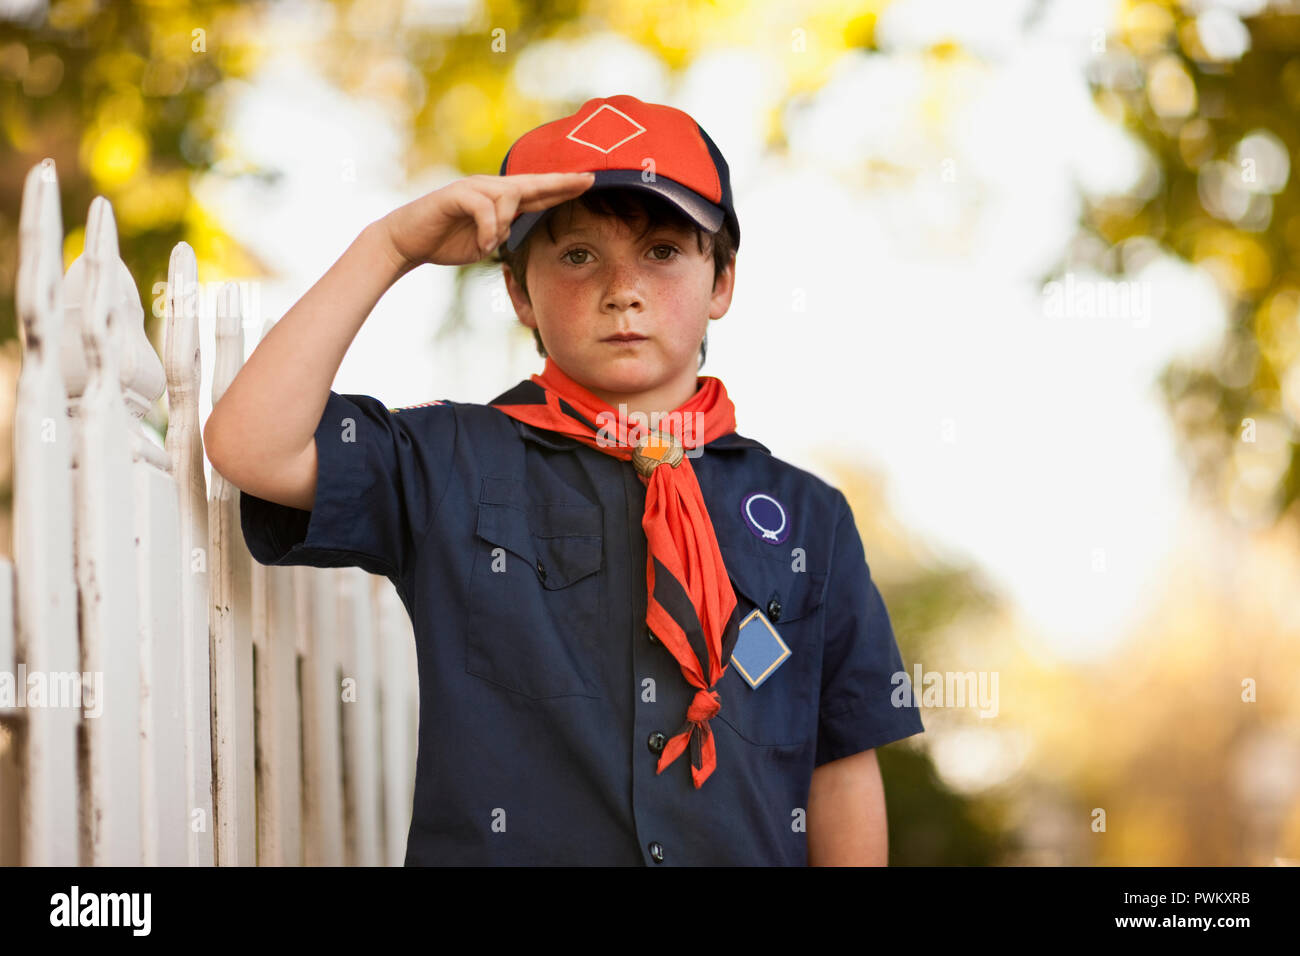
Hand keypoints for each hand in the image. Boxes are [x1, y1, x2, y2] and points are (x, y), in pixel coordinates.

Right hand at [377, 172, 596, 268]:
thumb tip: (518, 230)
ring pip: (508, 197)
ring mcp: (472, 187)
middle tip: (588, 179)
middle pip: (532, 182)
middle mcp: (489, 188)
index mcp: (498, 199)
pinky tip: (481, 243)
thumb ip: (504, 233)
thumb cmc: (444, 241)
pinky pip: (486, 208)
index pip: (537, 192)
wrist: (407, 241)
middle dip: (561, 182)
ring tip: (486, 243)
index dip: (562, 188)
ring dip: (502, 225)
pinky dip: (488, 228)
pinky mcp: (456, 194)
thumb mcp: (483, 242)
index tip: (589, 183)